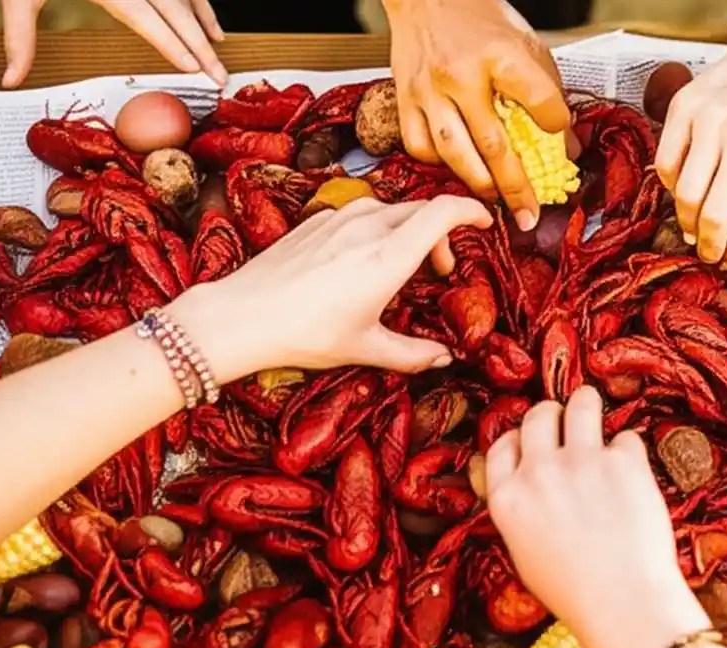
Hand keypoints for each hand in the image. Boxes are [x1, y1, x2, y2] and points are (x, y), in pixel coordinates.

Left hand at [1, 0, 227, 87]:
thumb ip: (20, 35)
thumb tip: (10, 80)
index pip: (145, 17)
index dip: (171, 43)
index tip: (191, 66)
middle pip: (176, 7)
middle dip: (200, 43)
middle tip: (219, 74)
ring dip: (204, 19)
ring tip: (218, 46)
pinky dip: (198, 1)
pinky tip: (206, 18)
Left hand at [172, 196, 491, 381]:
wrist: (242, 316)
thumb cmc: (304, 334)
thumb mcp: (365, 348)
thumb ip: (412, 353)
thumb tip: (444, 358)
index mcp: (388, 256)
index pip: (444, 212)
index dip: (472, 211)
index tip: (484, 223)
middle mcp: (368, 227)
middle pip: (422, 210)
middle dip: (441, 234)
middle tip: (440, 269)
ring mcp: (340, 218)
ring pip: (392, 209)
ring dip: (408, 230)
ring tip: (401, 266)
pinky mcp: (317, 219)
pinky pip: (361, 212)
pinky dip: (378, 228)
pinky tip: (363, 259)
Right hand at [385, 0, 569, 230]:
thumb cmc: (478, 19)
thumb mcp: (525, 44)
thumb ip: (547, 92)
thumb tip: (564, 147)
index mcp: (500, 53)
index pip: (539, 99)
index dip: (555, 125)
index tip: (562, 141)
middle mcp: (461, 75)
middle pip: (493, 144)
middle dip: (515, 188)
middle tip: (529, 216)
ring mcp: (429, 90)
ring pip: (454, 154)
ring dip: (479, 185)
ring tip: (496, 203)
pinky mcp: (404, 100)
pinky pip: (421, 148)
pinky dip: (440, 165)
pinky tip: (458, 168)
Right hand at [484, 386, 709, 647]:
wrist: (623, 603)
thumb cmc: (572, 591)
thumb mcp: (523, 552)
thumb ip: (519, 509)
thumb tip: (525, 480)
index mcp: (507, 498)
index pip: (502, 444)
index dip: (518, 438)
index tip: (531, 442)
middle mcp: (539, 472)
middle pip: (539, 416)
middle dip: (551, 414)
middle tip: (565, 421)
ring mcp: (582, 461)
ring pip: (581, 403)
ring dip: (587, 403)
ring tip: (593, 406)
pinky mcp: (623, 462)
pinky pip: (626, 437)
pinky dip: (628, 450)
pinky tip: (630, 469)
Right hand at [655, 29, 726, 267]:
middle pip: (713, 214)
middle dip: (708, 245)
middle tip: (708, 253)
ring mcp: (711, 121)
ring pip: (683, 192)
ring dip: (686, 220)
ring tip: (694, 226)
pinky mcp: (684, 107)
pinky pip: (665, 162)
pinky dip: (670, 184)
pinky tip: (684, 188)